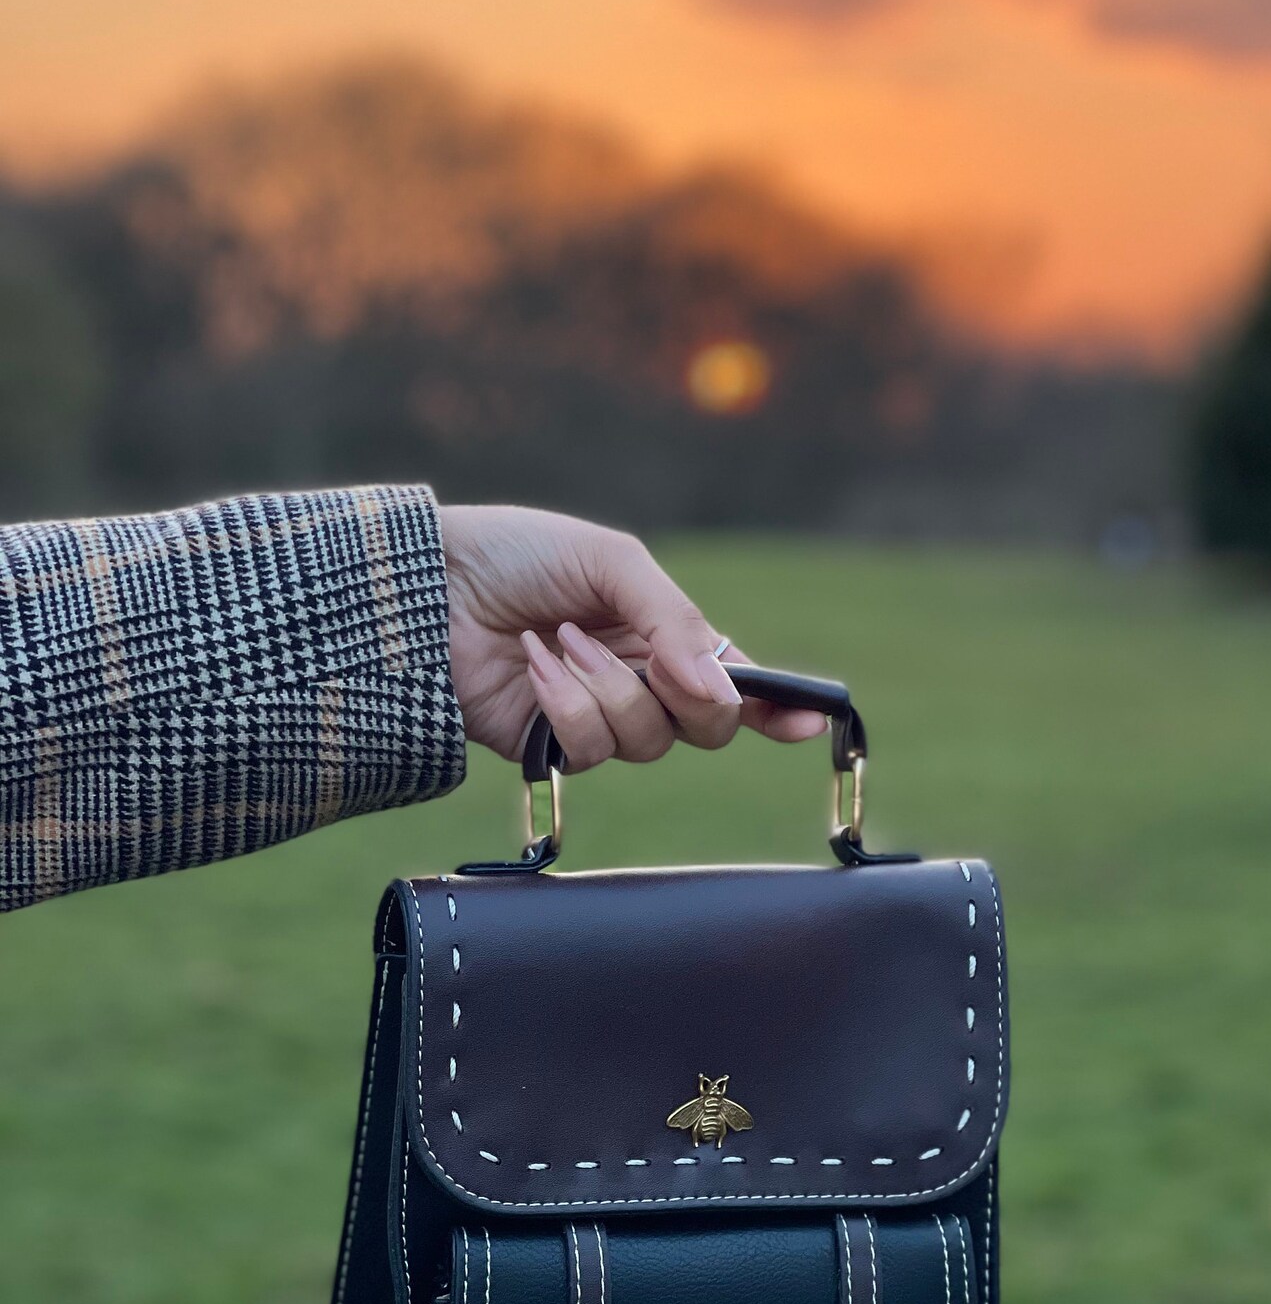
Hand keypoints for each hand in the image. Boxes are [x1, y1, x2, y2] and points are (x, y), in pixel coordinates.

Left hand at [438, 505, 828, 768]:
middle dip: (693, 701)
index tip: (808, 724)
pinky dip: (564, 704)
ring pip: (648, 741)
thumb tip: (724, 688)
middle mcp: (640, 680)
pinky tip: (534, 665)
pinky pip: (589, 749)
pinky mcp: (548, 744)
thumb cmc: (519, 555)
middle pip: (707, 727)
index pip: (735, 680)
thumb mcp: (613, 563)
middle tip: (658, 665)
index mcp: (665, 632)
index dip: (778, 707)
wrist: (428, 582)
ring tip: (561, 642)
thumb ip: (676, 620)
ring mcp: (596, 714)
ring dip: (607, 688)